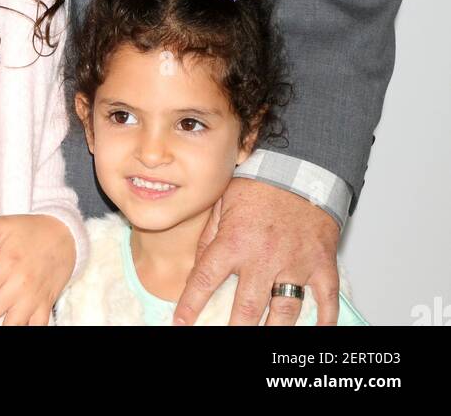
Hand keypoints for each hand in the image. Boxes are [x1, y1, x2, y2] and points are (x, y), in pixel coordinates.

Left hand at [0, 213, 75, 326]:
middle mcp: (20, 284)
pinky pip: (36, 327)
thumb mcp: (6, 224)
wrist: (67, 236)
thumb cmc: (32, 230)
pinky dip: (25, 333)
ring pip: (12, 325)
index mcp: (7, 263)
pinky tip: (11, 334)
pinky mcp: (46, 304)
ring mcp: (34, 297)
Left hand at [172, 177, 341, 326]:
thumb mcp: (223, 203)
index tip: (180, 323)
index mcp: (235, 241)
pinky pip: (325, 299)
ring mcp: (295, 263)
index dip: (190, 305)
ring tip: (263, 340)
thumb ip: (210, 237)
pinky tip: (317, 332)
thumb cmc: (258, 183)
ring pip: (284, 312)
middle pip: (246, 309)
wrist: (299, 166)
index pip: (205, 280)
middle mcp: (263, 257)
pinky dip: (324, 320)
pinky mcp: (321, 263)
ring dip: (272, 331)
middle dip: (234, 330)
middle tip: (226, 338)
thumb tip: (199, 267)